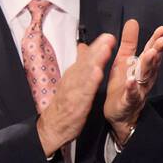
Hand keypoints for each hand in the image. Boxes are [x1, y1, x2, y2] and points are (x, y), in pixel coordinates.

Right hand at [36, 33, 115, 156]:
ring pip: (85, 73)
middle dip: (98, 49)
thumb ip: (79, 64)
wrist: (53, 126)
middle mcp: (73, 80)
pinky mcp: (76, 104)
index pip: (86, 57)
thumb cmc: (65, 103)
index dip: (97, 46)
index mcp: (74, 74)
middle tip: (108, 38)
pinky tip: (98, 73)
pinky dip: (90, 81)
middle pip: (86, 62)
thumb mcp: (71, 81)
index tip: (108, 36)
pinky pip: (84, 91)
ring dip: (95, 61)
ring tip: (105, 50)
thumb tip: (83, 47)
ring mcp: (74, 91)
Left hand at [104, 19, 162, 145]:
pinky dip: (132, 88)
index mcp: (142, 67)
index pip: (151, 51)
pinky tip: (131, 81)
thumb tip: (133, 21)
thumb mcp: (124, 61)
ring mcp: (138, 90)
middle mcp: (144, 78)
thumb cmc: (123, 86)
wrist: (120, 114)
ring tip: (150, 54)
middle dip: (157, 51)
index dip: (156, 41)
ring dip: (148, 65)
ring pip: (145, 77)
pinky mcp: (128, 101)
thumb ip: (129, 42)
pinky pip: (131, 94)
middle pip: (152, 63)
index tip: (162, 30)